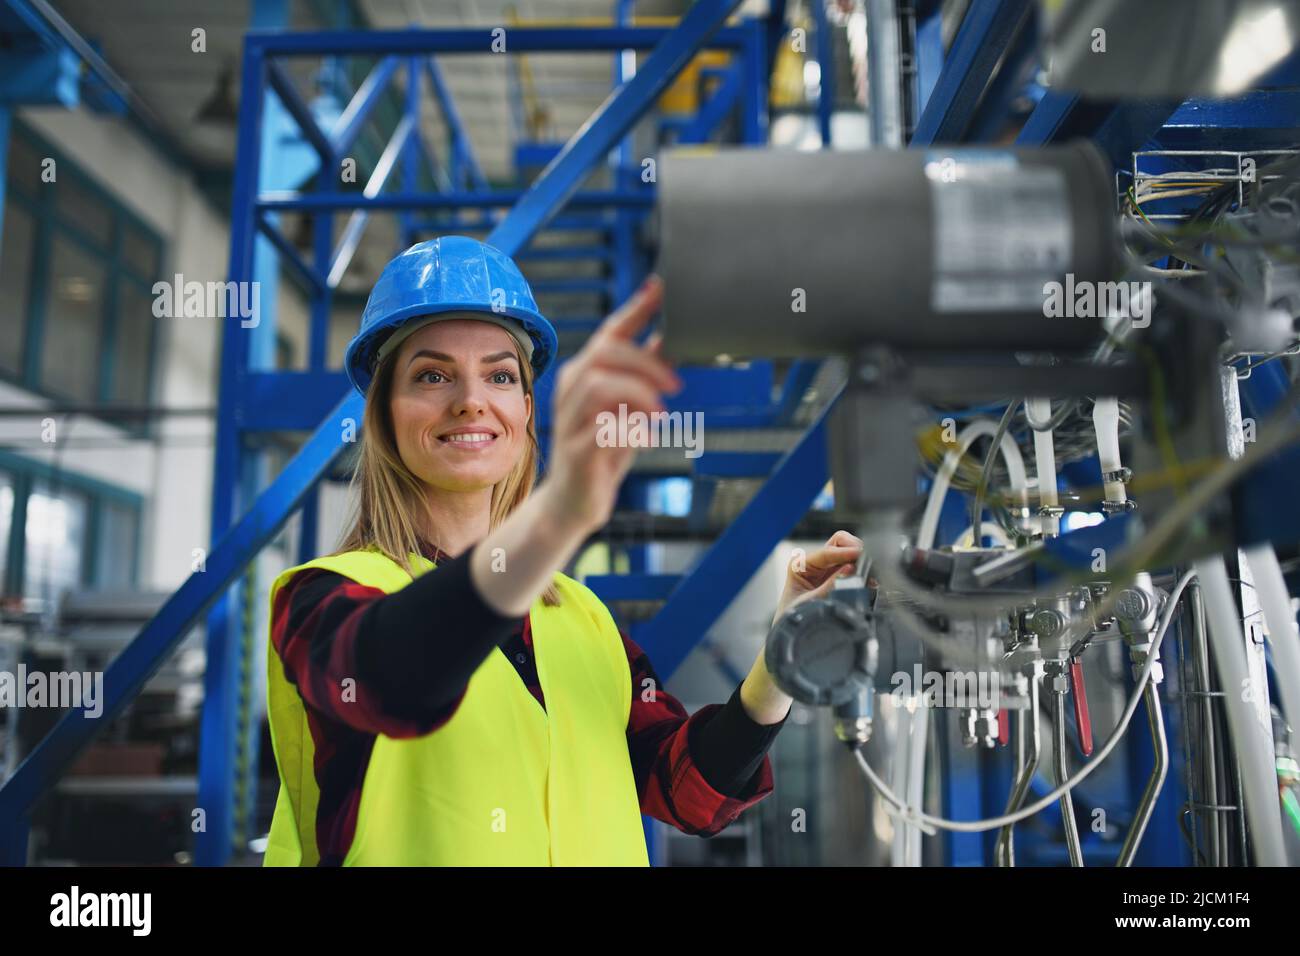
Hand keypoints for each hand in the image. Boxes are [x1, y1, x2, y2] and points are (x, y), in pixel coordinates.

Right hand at [543, 275, 681, 533]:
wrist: (572, 502)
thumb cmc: (601, 451)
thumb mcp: (629, 408)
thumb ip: (643, 375)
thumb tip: (669, 338)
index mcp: (585, 373)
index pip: (610, 331)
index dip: (636, 308)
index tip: (661, 286)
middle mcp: (571, 390)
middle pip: (605, 352)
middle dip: (646, 363)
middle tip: (676, 384)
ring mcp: (570, 420)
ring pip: (599, 385)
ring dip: (638, 394)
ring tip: (661, 413)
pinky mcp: (576, 451)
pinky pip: (602, 429)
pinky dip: (631, 430)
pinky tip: (647, 438)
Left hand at [772, 530, 863, 626]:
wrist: (791, 634)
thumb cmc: (794, 618)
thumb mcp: (809, 603)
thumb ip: (829, 587)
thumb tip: (850, 570)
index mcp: (800, 565)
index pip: (827, 552)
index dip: (845, 552)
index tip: (859, 554)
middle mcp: (814, 563)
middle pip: (840, 543)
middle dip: (854, 549)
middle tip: (867, 561)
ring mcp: (827, 569)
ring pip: (849, 552)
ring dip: (860, 559)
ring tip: (869, 572)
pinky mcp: (837, 577)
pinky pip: (854, 566)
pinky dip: (863, 570)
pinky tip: (868, 579)